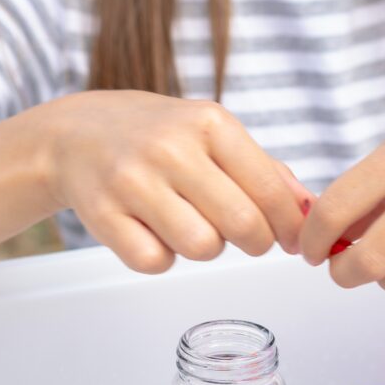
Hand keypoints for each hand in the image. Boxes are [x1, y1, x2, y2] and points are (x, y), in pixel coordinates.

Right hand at [43, 91, 306, 272]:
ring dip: (204, 247)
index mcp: (209, 122)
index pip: (271, 190)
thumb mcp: (211, 133)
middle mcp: (171, 148)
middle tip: (246, 238)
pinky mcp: (102, 214)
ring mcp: (133, 181)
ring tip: (190, 223)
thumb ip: (265, 170)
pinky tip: (152, 230)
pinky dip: (161, 257)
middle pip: (243, 225)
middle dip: (255, 242)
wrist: (73, 134)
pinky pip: (156, 262)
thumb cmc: (155, 136)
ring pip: (202, 248)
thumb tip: (310, 211)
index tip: (291, 240)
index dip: (289, 226)